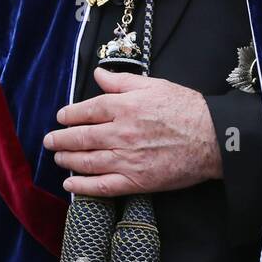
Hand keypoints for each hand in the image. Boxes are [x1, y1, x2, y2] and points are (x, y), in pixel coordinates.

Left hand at [43, 67, 222, 197]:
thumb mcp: (153, 85)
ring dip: (67, 160)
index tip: (60, 118)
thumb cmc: (186, 109)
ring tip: (58, 158)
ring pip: (86, 162)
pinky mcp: (136, 181)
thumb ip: (122, 81)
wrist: (212, 138)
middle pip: (81, 137)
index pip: (87, 111)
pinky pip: (102, 186)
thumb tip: (98, 74)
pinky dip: (83, 188)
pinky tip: (71, 185)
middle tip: (49, 141)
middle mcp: (120, 134)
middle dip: (60, 139)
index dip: (69, 115)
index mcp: (123, 107)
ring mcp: (126, 159)